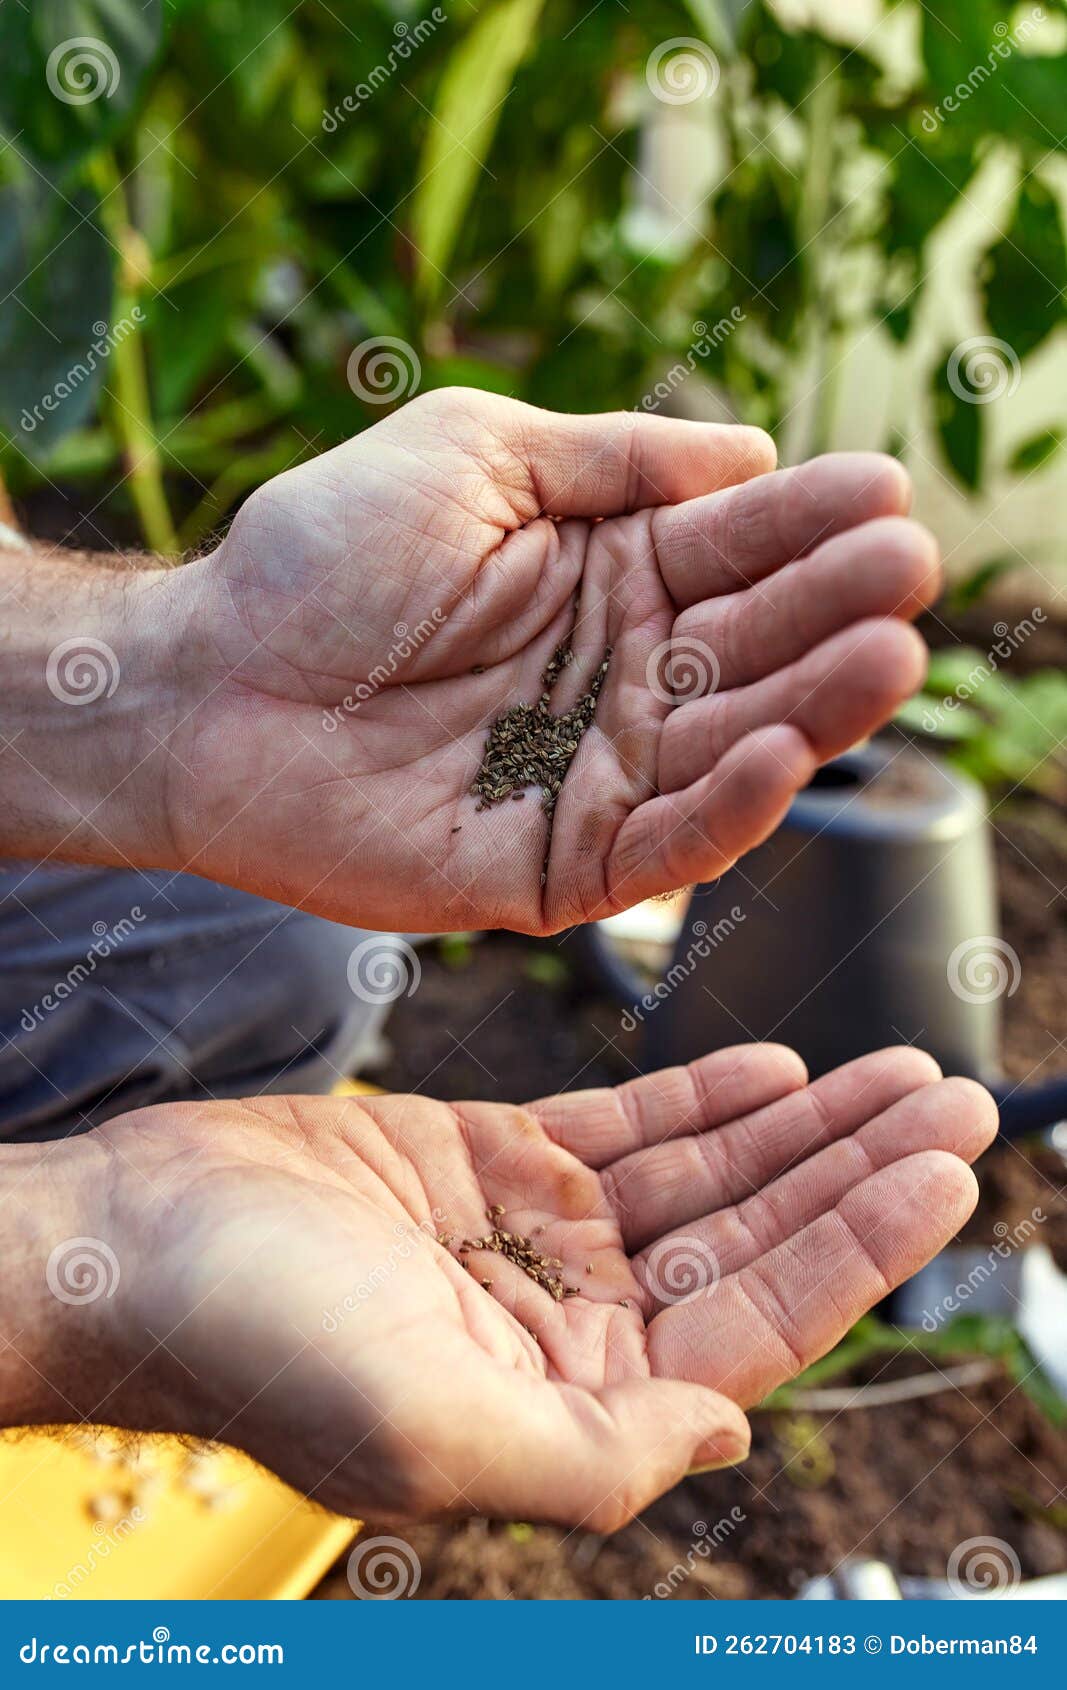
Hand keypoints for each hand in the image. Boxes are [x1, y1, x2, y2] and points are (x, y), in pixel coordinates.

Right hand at [23, 1046, 994, 1526]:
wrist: (126, 1242)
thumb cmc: (251, 1345)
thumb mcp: (429, 1431)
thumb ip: (597, 1455)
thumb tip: (740, 1442)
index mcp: (572, 1404)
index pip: (759, 1323)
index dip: (862, 1248)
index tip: (945, 1174)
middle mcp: (570, 1324)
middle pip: (753, 1238)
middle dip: (859, 1171)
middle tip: (954, 1098)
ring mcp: (536, 1236)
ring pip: (705, 1174)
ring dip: (803, 1124)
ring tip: (898, 1069)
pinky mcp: (489, 1158)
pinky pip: (624, 1124)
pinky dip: (704, 1094)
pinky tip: (776, 1067)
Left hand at [152, 388, 939, 931]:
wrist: (203, 682)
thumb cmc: (319, 558)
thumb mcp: (473, 458)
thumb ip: (611, 460)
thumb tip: (751, 449)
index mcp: (610, 578)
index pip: (737, 552)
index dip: (811, 525)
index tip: (885, 496)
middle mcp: (620, 681)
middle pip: (753, 651)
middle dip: (835, 612)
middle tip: (906, 575)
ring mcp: (593, 777)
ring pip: (731, 752)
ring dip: (813, 710)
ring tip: (885, 655)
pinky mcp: (553, 870)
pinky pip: (658, 847)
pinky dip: (724, 811)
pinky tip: (780, 755)